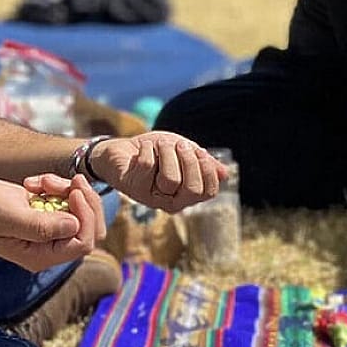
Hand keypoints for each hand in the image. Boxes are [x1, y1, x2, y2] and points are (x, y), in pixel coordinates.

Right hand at [0, 174, 105, 271]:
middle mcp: (49, 248)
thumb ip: (40, 226)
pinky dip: (58, 186)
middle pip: (90, 229)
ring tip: (43, 181)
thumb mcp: (7, 215)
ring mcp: (50, 231)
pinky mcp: (49, 215)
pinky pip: (69, 200)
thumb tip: (74, 226)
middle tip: (72, 180)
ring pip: (83, 213)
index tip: (73, 193)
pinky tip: (35, 182)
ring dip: (70, 190)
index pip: (83, 243)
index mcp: (40, 256)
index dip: (86, 217)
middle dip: (85, 201)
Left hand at [89, 131, 225, 212]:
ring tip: (162, 144)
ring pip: (170, 179)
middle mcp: (169, 202)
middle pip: (192, 189)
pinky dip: (148, 150)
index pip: (208, 192)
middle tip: (180, 145)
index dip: (208, 169)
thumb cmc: (156, 152)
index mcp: (185, 195)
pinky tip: (144, 147)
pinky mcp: (132, 188)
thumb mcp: (184, 153)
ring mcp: (150, 197)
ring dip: (168, 153)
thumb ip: (203, 162)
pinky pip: (147, 167)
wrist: (121, 149)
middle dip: (189, 161)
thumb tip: (225, 174)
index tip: (199, 151)